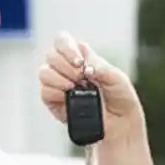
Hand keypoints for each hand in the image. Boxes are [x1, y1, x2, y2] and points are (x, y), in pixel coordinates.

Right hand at [38, 31, 145, 145]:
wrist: (120, 123)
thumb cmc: (120, 98)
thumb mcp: (117, 77)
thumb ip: (101, 66)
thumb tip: (85, 66)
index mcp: (80, 56)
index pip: (62, 41)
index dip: (67, 48)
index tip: (80, 62)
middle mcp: (66, 68)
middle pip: (51, 55)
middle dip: (66, 67)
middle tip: (82, 78)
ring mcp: (58, 85)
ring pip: (44, 72)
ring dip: (60, 79)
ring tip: (75, 88)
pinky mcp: (53, 102)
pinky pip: (45, 92)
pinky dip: (56, 92)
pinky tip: (68, 97)